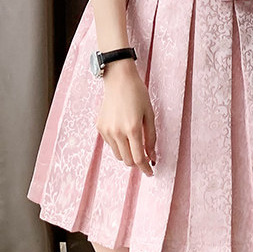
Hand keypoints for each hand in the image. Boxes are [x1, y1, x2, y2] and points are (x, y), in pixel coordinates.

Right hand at [95, 60, 156, 176]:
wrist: (118, 79)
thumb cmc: (137, 94)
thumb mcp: (149, 114)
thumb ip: (151, 137)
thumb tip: (152, 156)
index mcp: (132, 128)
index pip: (139, 158)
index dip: (145, 168)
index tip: (150, 172)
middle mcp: (117, 132)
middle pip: (128, 160)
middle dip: (137, 161)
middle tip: (145, 155)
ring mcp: (106, 130)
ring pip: (118, 155)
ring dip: (128, 154)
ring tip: (134, 141)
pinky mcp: (100, 127)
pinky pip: (111, 144)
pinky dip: (119, 144)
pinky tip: (124, 131)